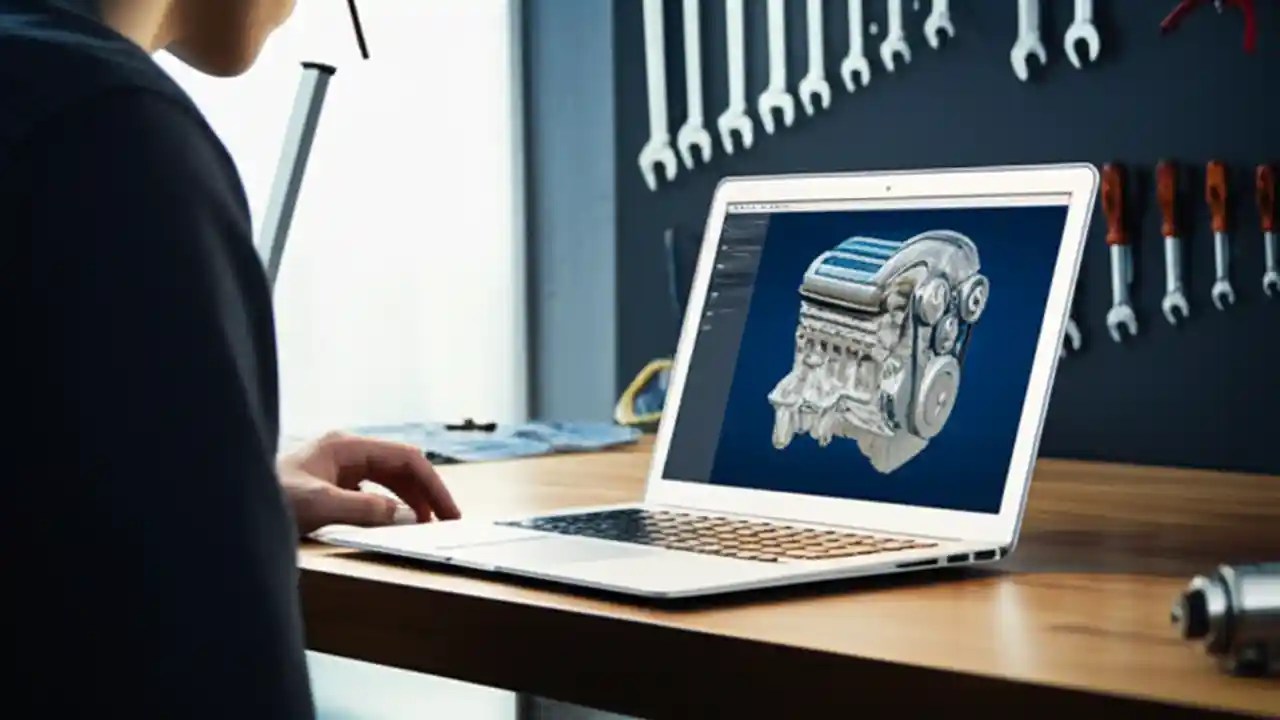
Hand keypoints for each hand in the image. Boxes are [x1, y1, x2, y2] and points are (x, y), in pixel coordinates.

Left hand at [278, 431, 460, 534]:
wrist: (228, 505)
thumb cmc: (268, 499)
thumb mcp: (319, 506)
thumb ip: (364, 509)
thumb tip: (404, 516)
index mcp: (347, 445)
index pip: (406, 458)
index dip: (432, 484)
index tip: (448, 511)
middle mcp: (346, 451)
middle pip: (401, 466)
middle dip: (426, 492)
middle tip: (446, 521)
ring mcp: (339, 467)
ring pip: (389, 479)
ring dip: (410, 500)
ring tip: (426, 525)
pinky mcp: (332, 484)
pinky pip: (373, 491)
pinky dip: (390, 506)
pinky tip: (395, 523)